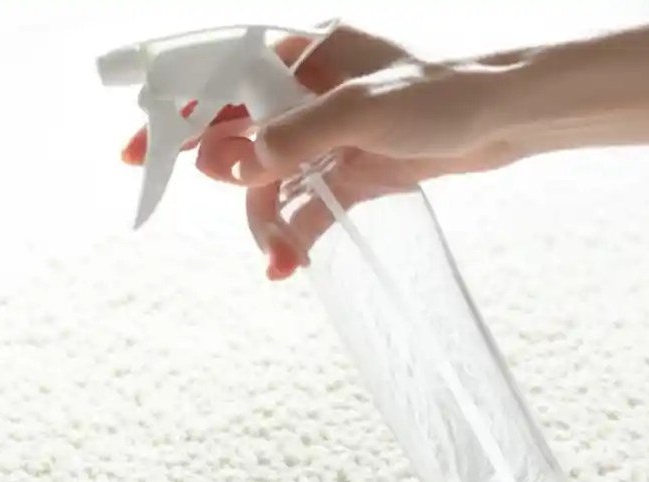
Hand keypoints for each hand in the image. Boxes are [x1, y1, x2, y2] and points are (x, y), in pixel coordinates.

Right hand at [120, 25, 521, 280]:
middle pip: (238, 135)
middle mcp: (308, 90)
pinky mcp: (348, 168)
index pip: (222, 79)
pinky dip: (294, 232)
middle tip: (217, 209)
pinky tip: (288, 262)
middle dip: (226, 180)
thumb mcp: (365, 111)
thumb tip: (231, 163)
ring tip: (275, 257)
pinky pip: (304, 203)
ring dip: (265, 219)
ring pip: (270, 179)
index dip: (176, 112)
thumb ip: (296, 134)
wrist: (508, 121)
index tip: (139, 150)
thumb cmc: (445, 96)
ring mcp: (327, 132)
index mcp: (306, 53)